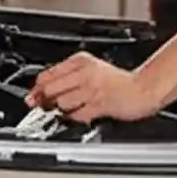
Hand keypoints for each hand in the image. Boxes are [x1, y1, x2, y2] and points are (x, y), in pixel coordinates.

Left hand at [26, 52, 161, 123]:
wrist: (141, 90)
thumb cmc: (117, 82)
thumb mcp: (91, 69)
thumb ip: (67, 76)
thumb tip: (40, 90)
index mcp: (81, 60)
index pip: (48, 73)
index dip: (38, 87)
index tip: (34, 94)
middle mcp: (85, 72)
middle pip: (51, 88)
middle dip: (45, 99)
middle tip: (46, 105)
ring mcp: (92, 89)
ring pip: (61, 102)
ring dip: (61, 109)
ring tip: (71, 107)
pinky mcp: (99, 104)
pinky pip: (76, 114)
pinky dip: (74, 117)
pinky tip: (81, 113)